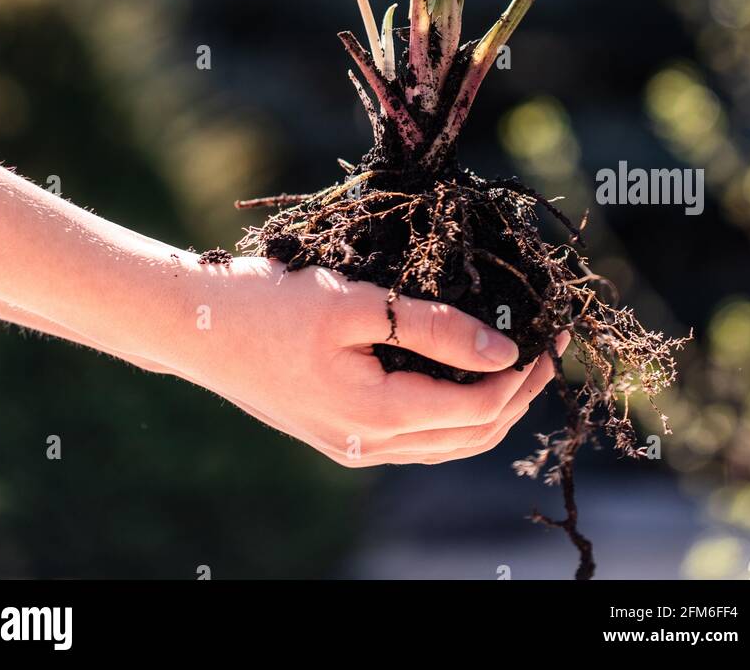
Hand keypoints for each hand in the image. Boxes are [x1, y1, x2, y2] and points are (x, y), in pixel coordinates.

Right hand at [174, 256, 568, 465]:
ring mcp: (351, 447)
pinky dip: (452, 414)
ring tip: (517, 362)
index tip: (553, 332)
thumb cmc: (270, 302)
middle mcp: (369, 446)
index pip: (479, 408)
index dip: (524, 374)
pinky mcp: (337, 435)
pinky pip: (415, 439)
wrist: (196, 327)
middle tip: (549, 347)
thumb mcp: (357, 303)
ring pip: (445, 445)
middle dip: (518, 395)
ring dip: (489, 408)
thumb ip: (433, 329)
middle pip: (470, 436)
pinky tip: (460, 376)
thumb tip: (504, 354)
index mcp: (378, 415)